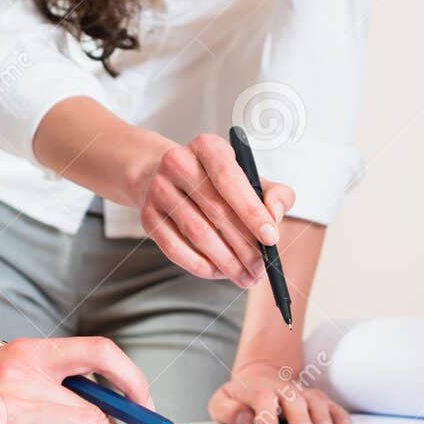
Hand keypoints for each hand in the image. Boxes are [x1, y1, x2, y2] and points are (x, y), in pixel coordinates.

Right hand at [136, 135, 293, 285]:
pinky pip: (175, 249)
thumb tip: (275, 217)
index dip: (252, 211)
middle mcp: (178, 163)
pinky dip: (201, 266)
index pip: (229, 179)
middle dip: (244, 246)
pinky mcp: (148, 216)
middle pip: (216, 211)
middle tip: (261, 268)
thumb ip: (273, 194)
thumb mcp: (247, 177)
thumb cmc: (213, 181)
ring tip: (245, 276)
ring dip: (226, 261)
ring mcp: (159, 190)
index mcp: (208, 147)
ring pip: (197, 233)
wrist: (161, 176)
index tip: (271, 238)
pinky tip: (219, 273)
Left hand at [209, 359, 352, 423]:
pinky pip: (330, 404)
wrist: (260, 378)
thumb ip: (227, 410)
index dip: (266, 414)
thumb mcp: (222, 403)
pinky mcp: (314, 399)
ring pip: (314, 399)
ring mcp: (301, 393)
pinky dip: (339, 414)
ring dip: (322, 415)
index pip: (262, 398)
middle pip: (293, 398)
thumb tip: (244, 418)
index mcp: (256, 390)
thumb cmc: (240, 400)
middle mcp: (282, 390)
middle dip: (300, 415)